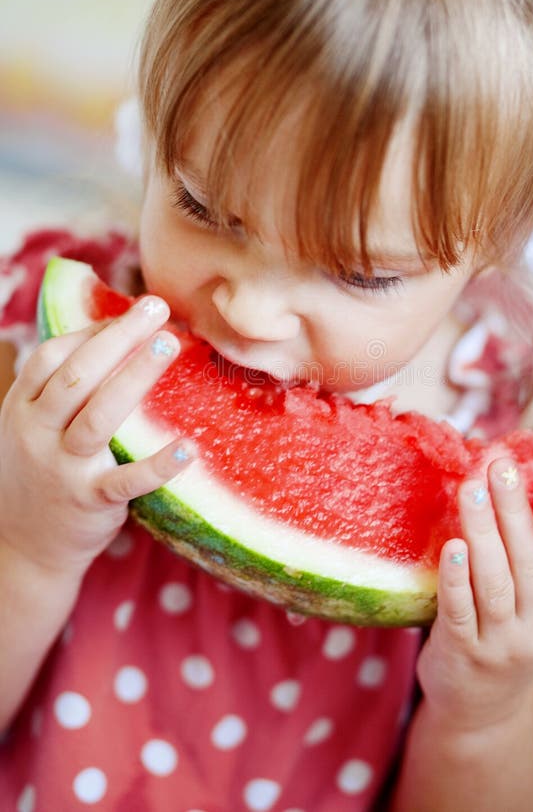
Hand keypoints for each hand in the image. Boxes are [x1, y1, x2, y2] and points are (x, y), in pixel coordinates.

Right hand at [0, 295, 194, 579]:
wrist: (21, 548)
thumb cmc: (40, 473)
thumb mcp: (32, 427)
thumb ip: (59, 390)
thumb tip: (114, 337)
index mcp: (23, 408)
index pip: (52, 357)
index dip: (92, 330)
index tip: (131, 313)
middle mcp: (37, 433)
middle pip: (77, 375)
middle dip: (118, 337)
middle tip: (158, 308)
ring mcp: (62, 468)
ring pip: (98, 416)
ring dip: (135, 377)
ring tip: (168, 345)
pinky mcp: (90, 501)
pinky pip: (126, 481)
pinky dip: (157, 466)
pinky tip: (187, 448)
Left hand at [417, 456, 532, 733]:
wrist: (476, 709)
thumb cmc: (502, 635)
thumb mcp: (529, 607)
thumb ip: (521, 558)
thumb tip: (499, 483)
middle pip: (528, 564)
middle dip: (514, 511)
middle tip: (501, 466)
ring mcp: (499, 643)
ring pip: (493, 582)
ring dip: (481, 531)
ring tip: (471, 489)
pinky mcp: (462, 652)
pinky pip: (459, 609)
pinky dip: (456, 578)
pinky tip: (453, 547)